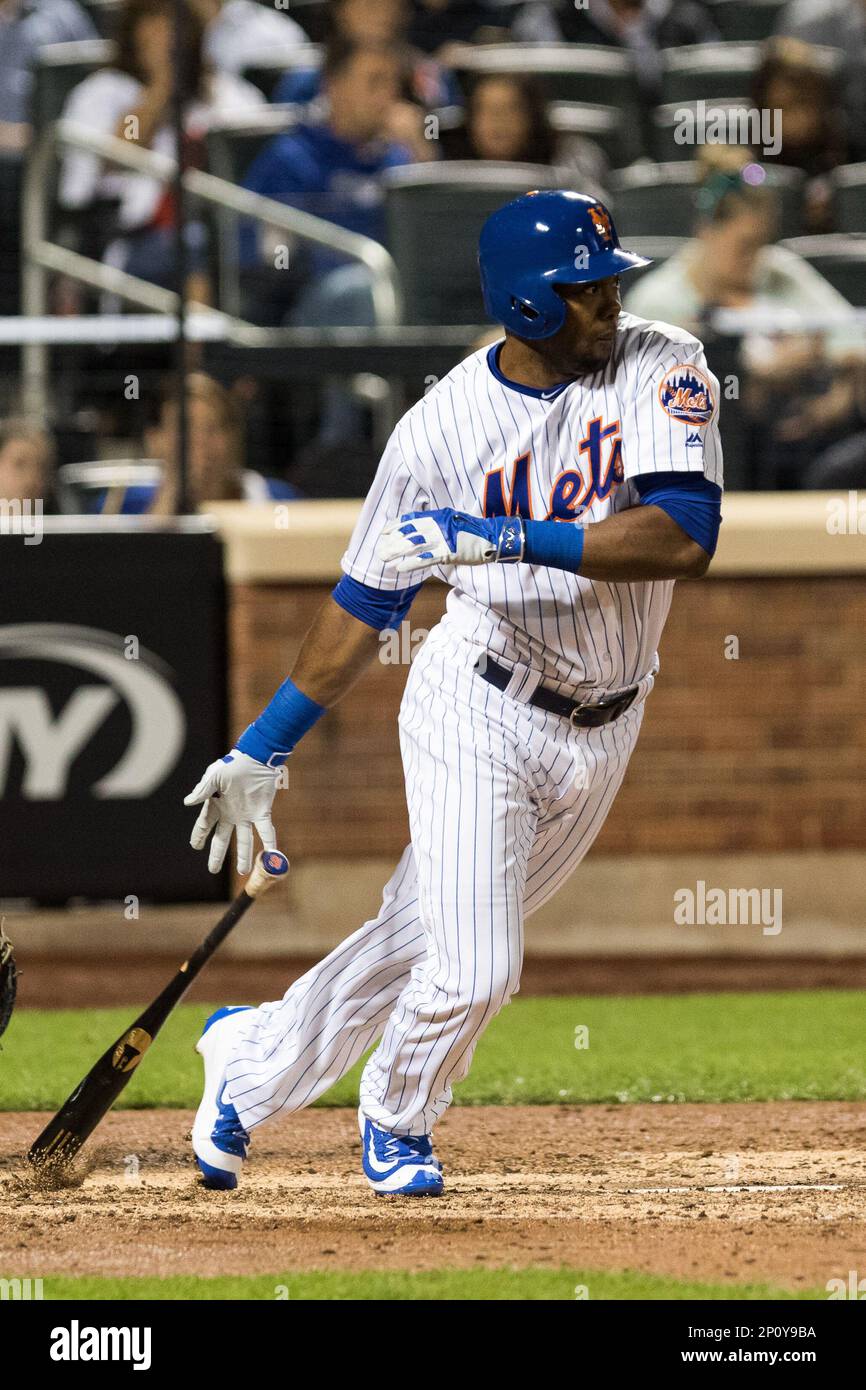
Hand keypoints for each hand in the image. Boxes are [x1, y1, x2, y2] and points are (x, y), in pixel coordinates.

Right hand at [184, 750, 279, 874]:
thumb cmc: (233, 765)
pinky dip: (270, 843)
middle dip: (217, 854)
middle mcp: (231, 814)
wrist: (256, 758)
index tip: (195, 846)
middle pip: (223, 839)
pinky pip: (266, 831)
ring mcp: (247, 815)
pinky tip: (271, 856)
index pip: (205, 825)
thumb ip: (202, 791)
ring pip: (245, 840)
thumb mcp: (213, 776)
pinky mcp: (262, 812)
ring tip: (243, 871)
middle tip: (213, 870)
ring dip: (244, 856)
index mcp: (216, 805)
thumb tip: (187, 803)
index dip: (199, 836)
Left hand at [376, 508, 523, 574]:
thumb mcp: (452, 521)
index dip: (395, 526)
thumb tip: (422, 530)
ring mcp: (442, 538)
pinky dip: (411, 563)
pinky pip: (425, 558)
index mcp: (437, 516)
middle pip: (408, 532)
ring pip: (413, 545)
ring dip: (396, 552)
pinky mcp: (448, 552)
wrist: (493, 537)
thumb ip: (437, 524)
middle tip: (380, 548)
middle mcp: (437, 525)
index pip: (411, 519)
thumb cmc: (473, 532)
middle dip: (392, 541)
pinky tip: (400, 568)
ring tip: (383, 558)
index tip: (384, 532)